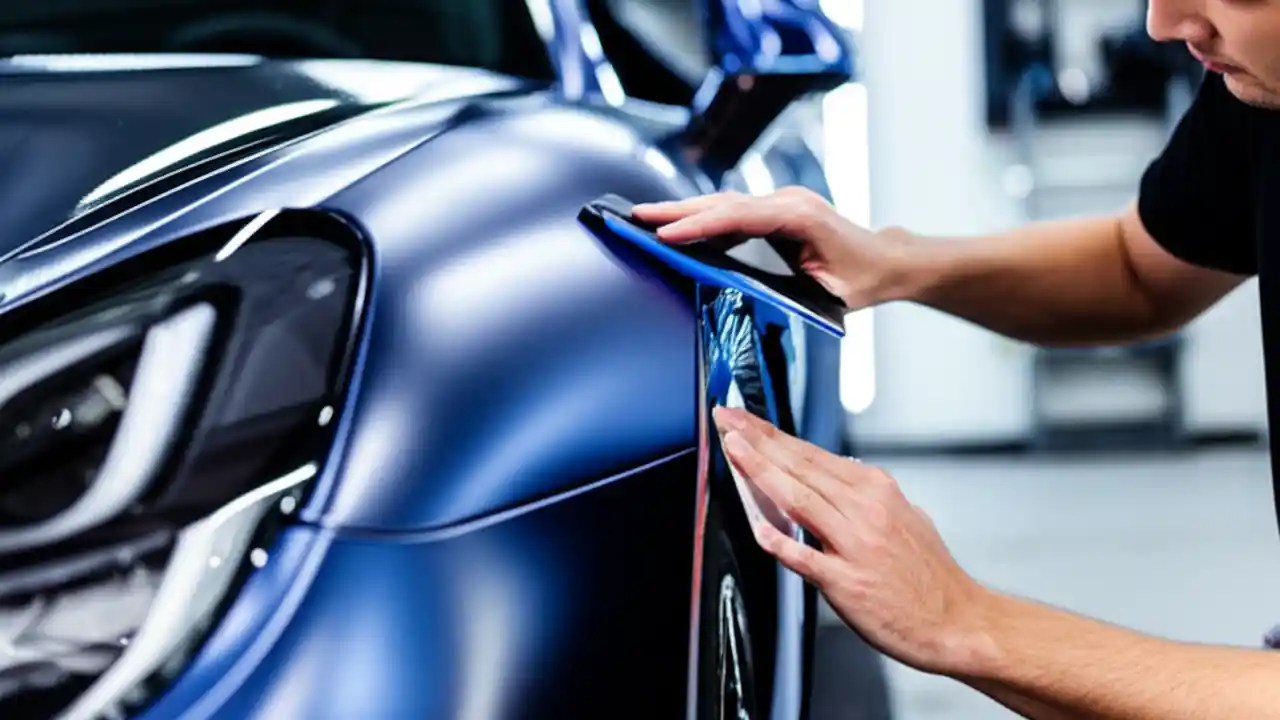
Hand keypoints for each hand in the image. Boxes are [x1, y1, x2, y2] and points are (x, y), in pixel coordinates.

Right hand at [632, 187, 917, 310]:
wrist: (884, 260)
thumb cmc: (861, 278)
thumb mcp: (830, 294)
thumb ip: (791, 291)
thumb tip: (748, 294)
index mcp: (800, 216)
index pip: (739, 216)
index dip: (699, 224)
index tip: (666, 233)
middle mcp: (788, 201)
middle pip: (723, 202)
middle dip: (677, 210)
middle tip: (636, 214)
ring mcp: (781, 202)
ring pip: (723, 203)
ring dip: (684, 211)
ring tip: (644, 217)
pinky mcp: (774, 210)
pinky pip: (732, 211)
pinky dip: (702, 217)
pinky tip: (677, 226)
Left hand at [711, 405, 996, 675]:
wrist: (958, 621)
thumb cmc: (930, 576)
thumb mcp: (905, 517)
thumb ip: (868, 497)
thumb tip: (839, 479)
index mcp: (877, 490)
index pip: (811, 453)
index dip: (771, 434)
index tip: (744, 419)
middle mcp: (865, 510)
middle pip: (800, 466)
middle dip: (758, 439)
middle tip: (727, 419)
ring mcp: (856, 544)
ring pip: (800, 498)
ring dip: (762, 472)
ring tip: (734, 451)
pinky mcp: (848, 582)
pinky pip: (808, 558)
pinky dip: (782, 542)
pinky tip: (760, 530)